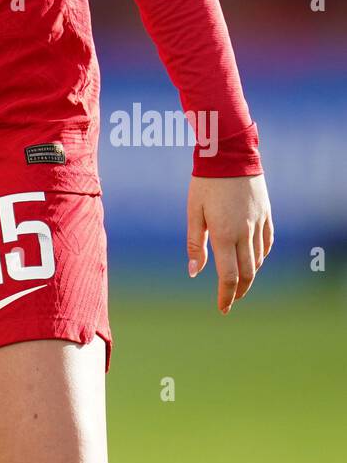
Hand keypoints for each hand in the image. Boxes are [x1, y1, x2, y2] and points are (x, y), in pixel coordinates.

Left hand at [186, 174, 272, 312]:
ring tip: (240, 282)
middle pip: (247, 273)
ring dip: (250, 275)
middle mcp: (245, 232)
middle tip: (230, 300)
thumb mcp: (194, 212)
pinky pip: (267, 242)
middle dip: (239, 291)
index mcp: (225, 234)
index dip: (226, 296)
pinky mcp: (266, 214)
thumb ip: (196, 244)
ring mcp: (259, 223)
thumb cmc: (206, 182)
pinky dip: (261, 256)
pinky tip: (254, 259)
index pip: (228, 276)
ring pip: (258, 259)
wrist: (230, 154)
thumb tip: (194, 273)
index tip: (222, 308)